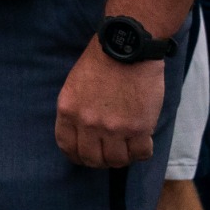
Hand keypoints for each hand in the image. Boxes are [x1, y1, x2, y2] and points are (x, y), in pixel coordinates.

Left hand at [54, 38, 163, 168]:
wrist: (127, 47)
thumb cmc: (101, 62)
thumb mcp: (74, 86)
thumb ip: (76, 111)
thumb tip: (82, 134)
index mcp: (67, 111)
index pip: (67, 146)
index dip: (77, 156)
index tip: (85, 156)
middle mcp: (87, 123)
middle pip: (92, 159)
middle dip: (100, 161)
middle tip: (109, 153)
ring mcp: (113, 128)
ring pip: (117, 161)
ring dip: (122, 158)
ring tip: (127, 147)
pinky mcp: (139, 128)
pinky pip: (141, 154)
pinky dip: (142, 152)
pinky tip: (143, 142)